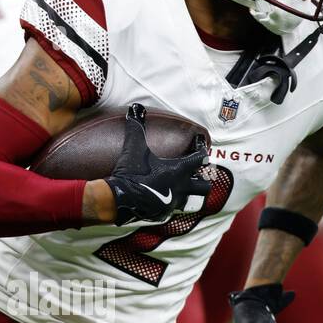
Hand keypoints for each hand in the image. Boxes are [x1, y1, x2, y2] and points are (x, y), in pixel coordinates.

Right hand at [105, 105, 209, 225]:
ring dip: (186, 193)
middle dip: (203, 180)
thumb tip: (135, 108)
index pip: (200, 158)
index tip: (200, 143)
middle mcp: (180, 188)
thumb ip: (137, 127)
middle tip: (196, 174)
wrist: (118, 199)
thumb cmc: (130, 172)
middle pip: (204, 187)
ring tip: (178, 187)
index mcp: (178, 170)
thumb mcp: (134, 147)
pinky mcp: (162, 214)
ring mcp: (172, 204)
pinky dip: (168, 204)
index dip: (202, 148)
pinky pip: (170, 210)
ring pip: (188, 201)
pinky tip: (160, 199)